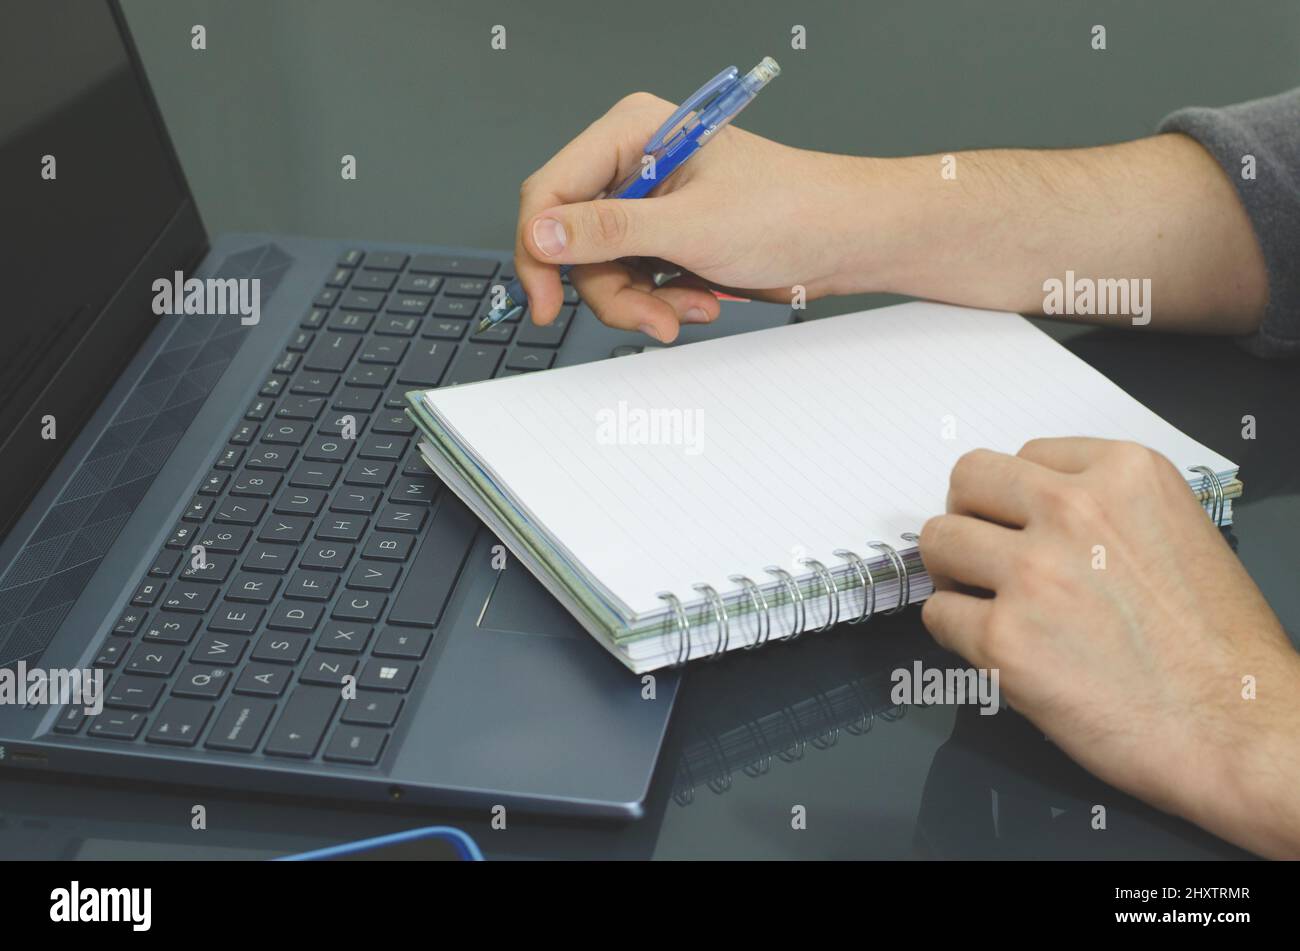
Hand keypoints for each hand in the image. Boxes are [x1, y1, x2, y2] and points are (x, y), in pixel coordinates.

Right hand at [514, 92, 871, 341]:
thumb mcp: (690, 226)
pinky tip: (698, 299)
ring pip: (602, 271)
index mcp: (633, 131)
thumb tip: (543, 233)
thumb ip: (609, 232)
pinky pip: (633, 282)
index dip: (539, 249)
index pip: (551, 190)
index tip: (545, 300)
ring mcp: (648, 206)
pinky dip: (661, 302)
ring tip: (689, 307)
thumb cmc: (791, 209)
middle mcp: (633, 164)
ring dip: (642, 302)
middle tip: (647, 316)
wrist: (844, 240)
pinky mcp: (665, 240)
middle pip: (574, 242)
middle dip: (611, 288)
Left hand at [918, 437, 1299, 857]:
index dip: (1017, 497)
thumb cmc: (1220, 646)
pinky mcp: (1004, 639)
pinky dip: (955, 631)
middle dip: (970, 517)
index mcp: (1124, 474)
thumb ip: (1105, 508)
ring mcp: (1033, 572)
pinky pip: (938, 614)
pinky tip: (994, 648)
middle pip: (968, 481)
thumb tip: (1031, 513)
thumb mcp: (1176, 530)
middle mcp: (1073, 509)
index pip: (1025, 456)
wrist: (1239, 728)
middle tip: (982, 554)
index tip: (1021, 525)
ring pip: (938, 541)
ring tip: (981, 599)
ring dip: (952, 571)